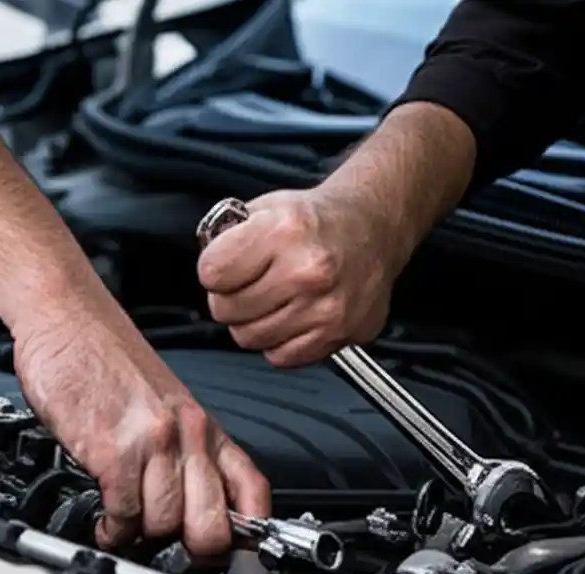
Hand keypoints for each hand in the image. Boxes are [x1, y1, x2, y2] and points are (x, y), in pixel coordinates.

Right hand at [12, 298, 270, 556]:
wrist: (73, 322)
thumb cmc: (115, 364)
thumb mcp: (171, 408)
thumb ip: (190, 453)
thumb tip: (202, 507)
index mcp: (209, 429)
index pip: (254, 492)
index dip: (254, 536)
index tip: (244, 556)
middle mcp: (191, 435)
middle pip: (214, 525)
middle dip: (195, 552)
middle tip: (175, 554)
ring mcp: (155, 442)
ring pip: (166, 525)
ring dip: (144, 541)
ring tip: (130, 532)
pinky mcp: (114, 448)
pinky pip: (125, 513)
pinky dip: (114, 531)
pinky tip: (108, 525)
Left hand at [197, 188, 407, 366]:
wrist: (374, 229)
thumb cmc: (317, 220)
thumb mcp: (268, 207)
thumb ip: (230, 237)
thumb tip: (210, 274)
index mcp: (284, 232)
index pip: (211, 274)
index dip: (214, 270)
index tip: (228, 266)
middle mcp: (307, 272)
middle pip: (228, 310)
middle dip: (230, 299)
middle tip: (250, 285)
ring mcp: (327, 307)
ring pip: (251, 338)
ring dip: (254, 323)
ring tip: (273, 302)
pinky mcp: (341, 333)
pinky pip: (283, 356)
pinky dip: (280, 341)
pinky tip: (292, 317)